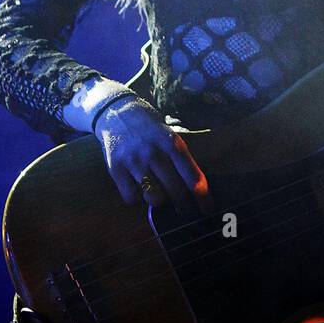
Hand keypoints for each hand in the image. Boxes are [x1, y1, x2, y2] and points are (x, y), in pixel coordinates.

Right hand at [93, 97, 213, 214]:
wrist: (117, 112)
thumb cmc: (150, 128)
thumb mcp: (170, 136)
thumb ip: (181, 159)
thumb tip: (196, 189)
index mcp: (172, 144)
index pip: (191, 176)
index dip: (202, 196)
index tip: (207, 208)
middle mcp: (153, 153)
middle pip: (175, 190)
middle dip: (183, 205)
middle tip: (185, 210)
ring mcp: (133, 162)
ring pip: (154, 197)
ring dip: (160, 202)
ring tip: (161, 198)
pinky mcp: (116, 169)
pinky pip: (131, 197)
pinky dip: (138, 200)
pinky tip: (140, 192)